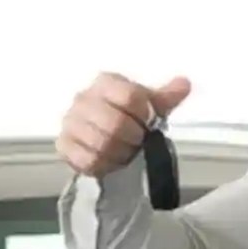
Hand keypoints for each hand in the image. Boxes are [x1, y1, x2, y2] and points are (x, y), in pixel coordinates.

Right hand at [56, 73, 191, 177]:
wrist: (107, 136)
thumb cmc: (132, 117)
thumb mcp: (153, 105)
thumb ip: (167, 96)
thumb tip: (184, 83)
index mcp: (107, 83)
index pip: (130, 96)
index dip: (145, 114)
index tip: (149, 122)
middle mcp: (83, 99)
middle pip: (115, 123)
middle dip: (134, 138)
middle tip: (139, 141)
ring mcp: (69, 122)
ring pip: (101, 144)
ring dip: (121, 153)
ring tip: (127, 152)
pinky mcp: (63, 145)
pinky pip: (87, 160)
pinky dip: (105, 165)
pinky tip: (111, 161)